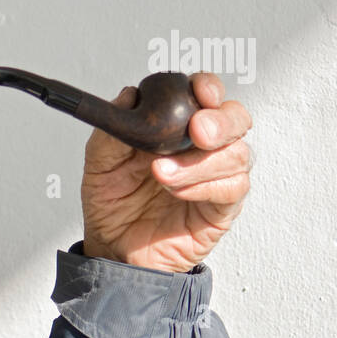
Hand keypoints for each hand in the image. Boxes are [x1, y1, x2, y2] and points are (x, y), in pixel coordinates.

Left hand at [80, 71, 252, 272]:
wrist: (114, 249)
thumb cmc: (113, 204)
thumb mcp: (99, 165)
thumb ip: (110, 132)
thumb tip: (128, 96)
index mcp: (176, 128)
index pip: (206, 95)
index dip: (208, 88)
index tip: (199, 92)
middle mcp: (201, 147)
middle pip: (236, 118)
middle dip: (221, 121)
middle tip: (196, 131)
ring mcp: (215, 176)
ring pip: (238, 153)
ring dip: (199, 162)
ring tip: (163, 174)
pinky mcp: (221, 206)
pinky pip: (233, 188)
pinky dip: (206, 185)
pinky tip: (178, 191)